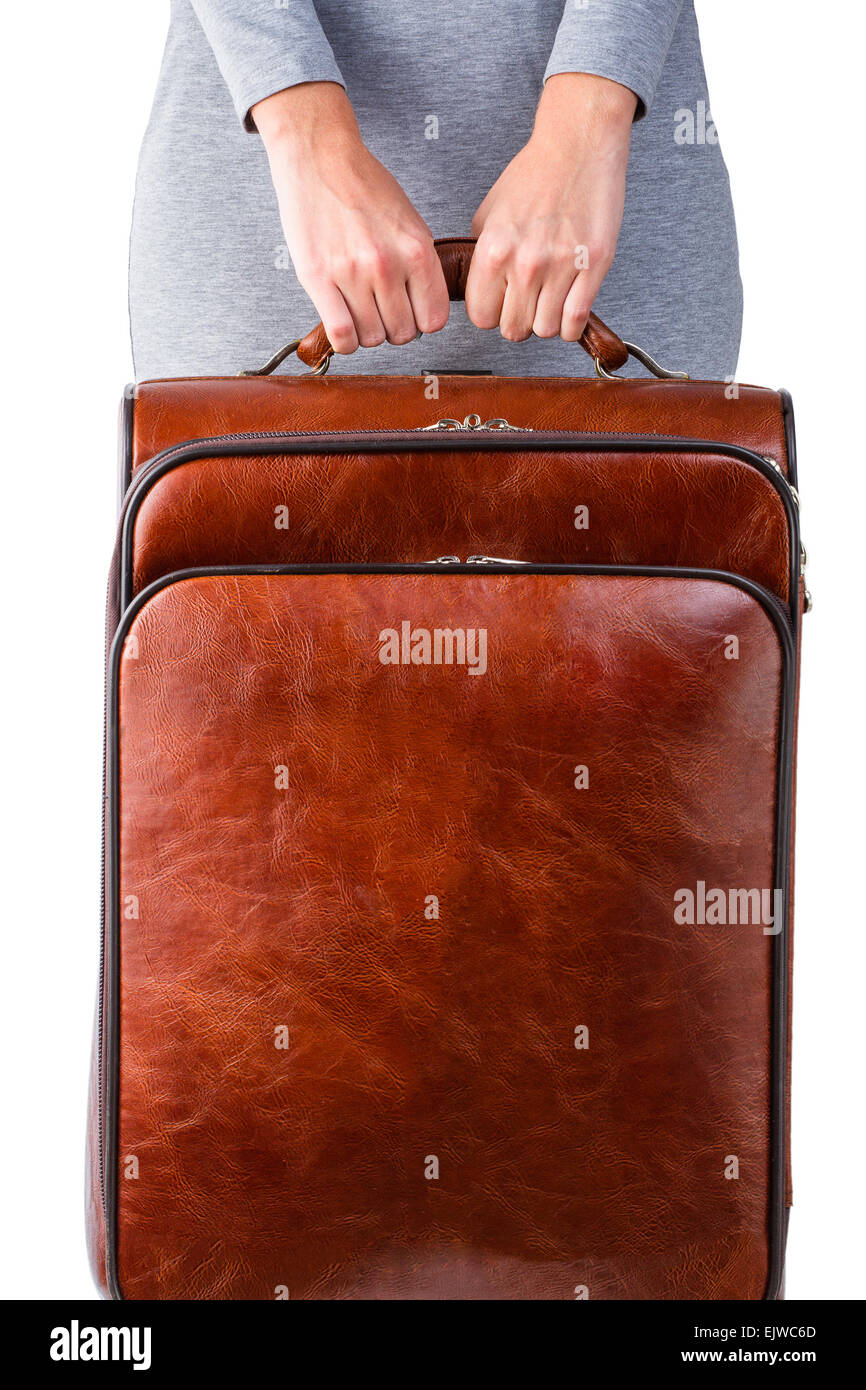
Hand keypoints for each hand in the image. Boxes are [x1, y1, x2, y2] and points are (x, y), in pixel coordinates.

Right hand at [253, 82, 448, 353]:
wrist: (319, 155)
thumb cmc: (363, 185)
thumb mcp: (409, 220)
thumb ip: (419, 264)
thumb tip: (424, 307)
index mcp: (417, 249)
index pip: (434, 319)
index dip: (422, 321)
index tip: (410, 313)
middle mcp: (387, 264)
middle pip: (402, 333)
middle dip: (392, 327)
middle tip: (380, 310)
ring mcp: (352, 273)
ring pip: (372, 337)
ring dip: (367, 332)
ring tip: (359, 311)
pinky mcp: (318, 278)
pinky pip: (341, 334)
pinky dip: (345, 341)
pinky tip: (343, 327)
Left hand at [465, 73, 635, 342]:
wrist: (577, 145)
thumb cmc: (535, 175)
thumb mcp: (489, 214)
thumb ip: (481, 256)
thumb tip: (479, 291)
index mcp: (493, 250)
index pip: (481, 317)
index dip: (491, 313)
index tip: (500, 304)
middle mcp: (525, 263)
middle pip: (513, 329)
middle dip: (519, 320)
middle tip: (526, 302)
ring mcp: (561, 267)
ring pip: (545, 330)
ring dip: (546, 320)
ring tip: (549, 299)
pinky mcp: (594, 266)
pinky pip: (575, 321)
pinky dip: (571, 324)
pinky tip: (568, 307)